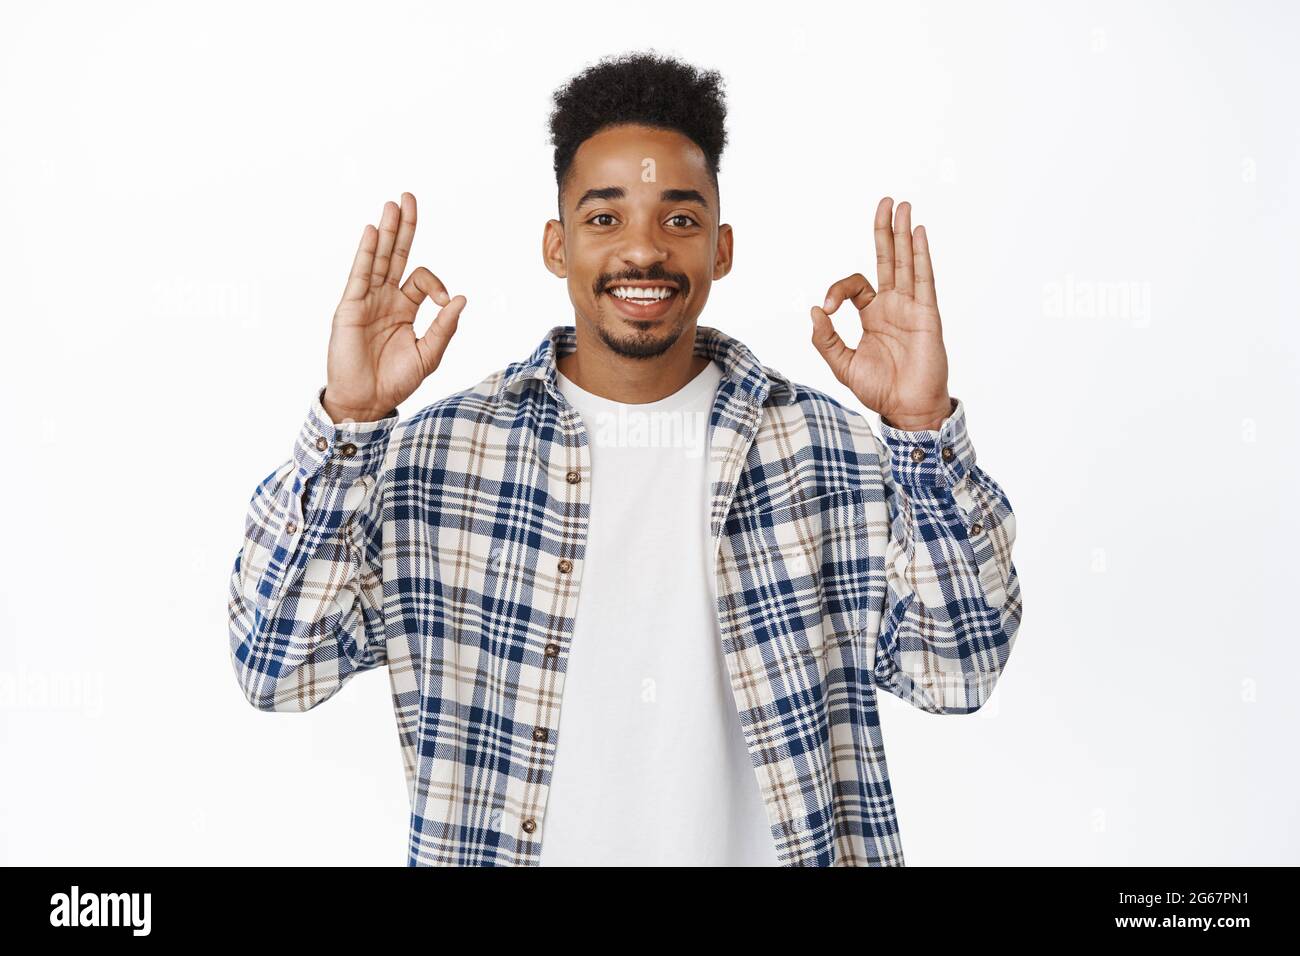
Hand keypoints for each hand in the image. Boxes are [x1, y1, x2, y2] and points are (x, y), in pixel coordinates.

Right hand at [323, 192, 466, 422]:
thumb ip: (444, 326)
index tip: (442, 300)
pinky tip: (373, 232)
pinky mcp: (350, 308)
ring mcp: (366, 300)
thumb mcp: (429, 354)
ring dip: (386, 231)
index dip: (435, 283)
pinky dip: (366, 253)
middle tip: (408, 198)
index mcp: (404, 308)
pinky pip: (360, 274)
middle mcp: (384, 298)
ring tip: (393, 205)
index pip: (420, 278)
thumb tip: (460, 298)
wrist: (367, 400)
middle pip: (396, 255)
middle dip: (404, 227)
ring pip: (378, 258)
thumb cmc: (395, 380)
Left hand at [809, 197, 950, 430]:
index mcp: (873, 316)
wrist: (907, 408)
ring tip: (901, 206)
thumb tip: (814, 311)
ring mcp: (912, 308)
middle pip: (888, 260)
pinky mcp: (927, 315)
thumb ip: (826, 339)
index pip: (856, 286)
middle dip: (885, 231)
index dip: (838, 289)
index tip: (828, 307)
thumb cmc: (879, 389)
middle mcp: (893, 306)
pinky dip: (920, 255)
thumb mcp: (842, 364)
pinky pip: (924, 279)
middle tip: (885, 202)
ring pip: (906, 263)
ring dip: (903, 234)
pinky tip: (918, 233)